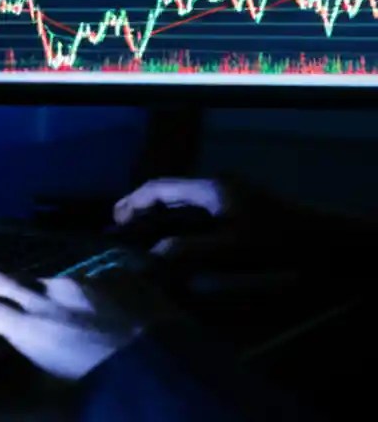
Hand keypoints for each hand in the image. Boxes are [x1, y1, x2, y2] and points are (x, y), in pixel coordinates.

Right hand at [0, 271, 156, 380]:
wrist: (175, 370)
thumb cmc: (111, 387)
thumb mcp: (59, 387)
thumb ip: (31, 360)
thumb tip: (17, 352)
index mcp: (31, 326)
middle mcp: (49, 295)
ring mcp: (83, 282)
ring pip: (42, 279)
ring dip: (32, 295)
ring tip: (44, 315)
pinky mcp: (114, 277)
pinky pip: (85, 281)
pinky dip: (75, 295)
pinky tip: (91, 313)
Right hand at [113, 178, 274, 258]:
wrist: (323, 239)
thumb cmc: (276, 242)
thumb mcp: (231, 249)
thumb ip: (189, 249)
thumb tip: (154, 253)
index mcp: (210, 188)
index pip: (160, 187)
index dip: (134, 202)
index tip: (115, 219)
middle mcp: (215, 185)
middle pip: (169, 190)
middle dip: (142, 205)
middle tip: (120, 225)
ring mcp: (228, 193)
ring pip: (183, 198)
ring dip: (160, 212)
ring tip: (140, 230)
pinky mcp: (237, 206)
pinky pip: (197, 207)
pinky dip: (177, 217)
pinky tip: (173, 234)